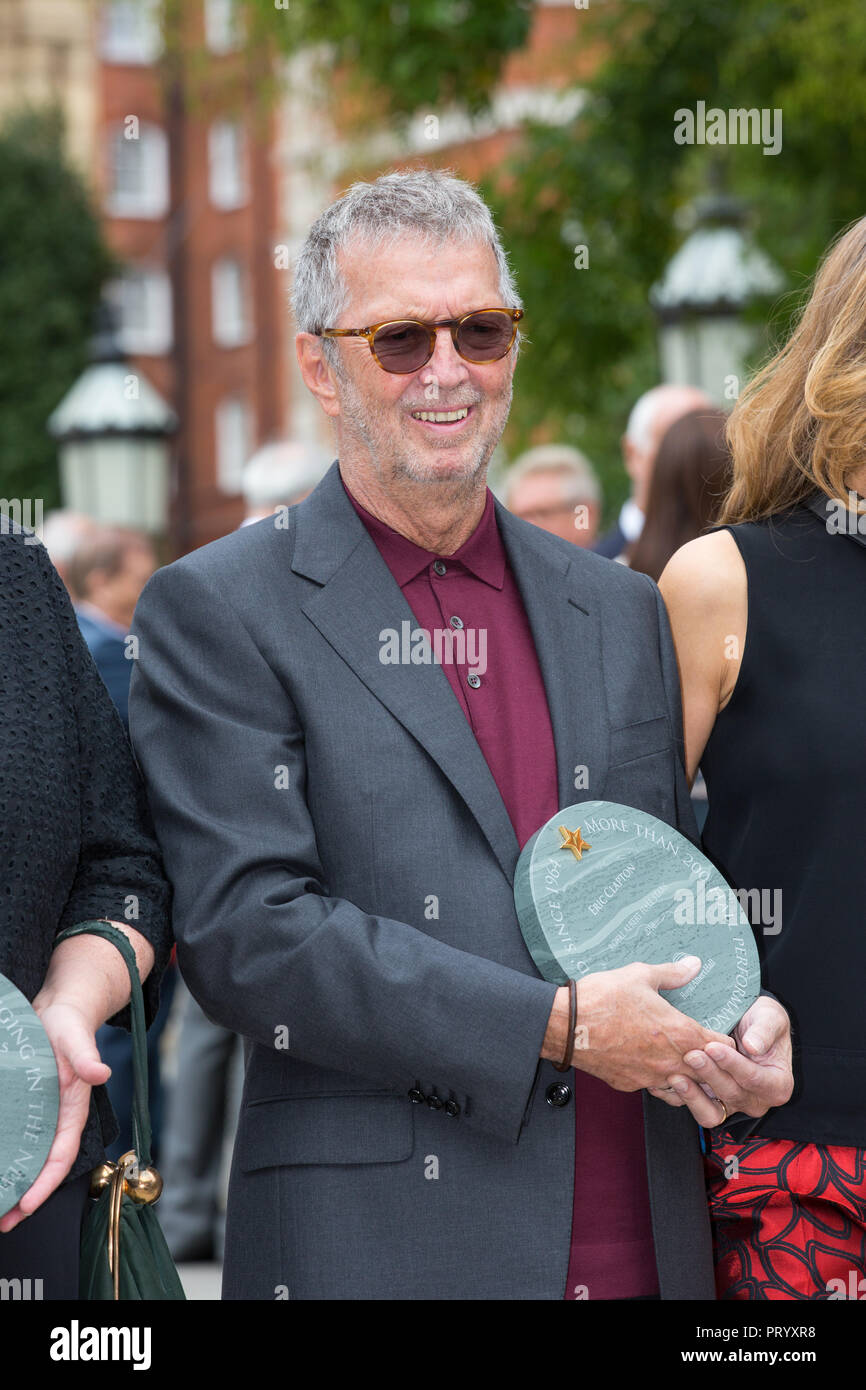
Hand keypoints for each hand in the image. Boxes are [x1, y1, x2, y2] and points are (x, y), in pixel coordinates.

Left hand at [0, 999, 109, 1232]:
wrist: (60, 1012)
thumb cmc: (71, 1026)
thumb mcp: (77, 1039)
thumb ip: (87, 1057)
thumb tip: (101, 1073)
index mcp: (73, 1110)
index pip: (60, 1156)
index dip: (45, 1183)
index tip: (26, 1204)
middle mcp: (58, 1119)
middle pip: (43, 1167)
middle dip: (25, 1197)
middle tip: (3, 1221)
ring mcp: (42, 1116)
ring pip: (28, 1159)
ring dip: (14, 1184)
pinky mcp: (27, 1109)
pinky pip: (17, 1142)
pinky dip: (6, 1160)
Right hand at [564, 956, 734, 1090]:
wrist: (566, 1025)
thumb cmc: (602, 999)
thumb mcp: (640, 975)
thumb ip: (672, 973)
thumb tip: (693, 965)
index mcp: (679, 1033)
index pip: (722, 1048)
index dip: (725, 1041)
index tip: (721, 1034)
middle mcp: (669, 1062)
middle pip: (708, 1076)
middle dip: (712, 1064)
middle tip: (708, 1052)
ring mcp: (650, 1077)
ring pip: (684, 1089)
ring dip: (687, 1077)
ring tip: (683, 1062)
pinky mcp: (630, 1084)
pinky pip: (655, 1089)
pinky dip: (660, 1081)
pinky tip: (653, 1065)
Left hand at [648, 995, 793, 1127]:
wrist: (744, 1024)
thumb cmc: (761, 1020)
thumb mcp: (771, 1017)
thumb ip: (765, 1031)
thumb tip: (753, 1047)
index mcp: (777, 1085)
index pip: (755, 1079)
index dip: (733, 1064)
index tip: (714, 1047)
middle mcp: (756, 1100)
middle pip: (731, 1093)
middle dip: (709, 1074)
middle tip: (691, 1054)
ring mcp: (732, 1105)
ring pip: (711, 1112)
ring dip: (693, 1095)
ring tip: (676, 1076)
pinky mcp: (711, 1104)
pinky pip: (695, 1109)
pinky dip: (679, 1098)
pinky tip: (664, 1082)